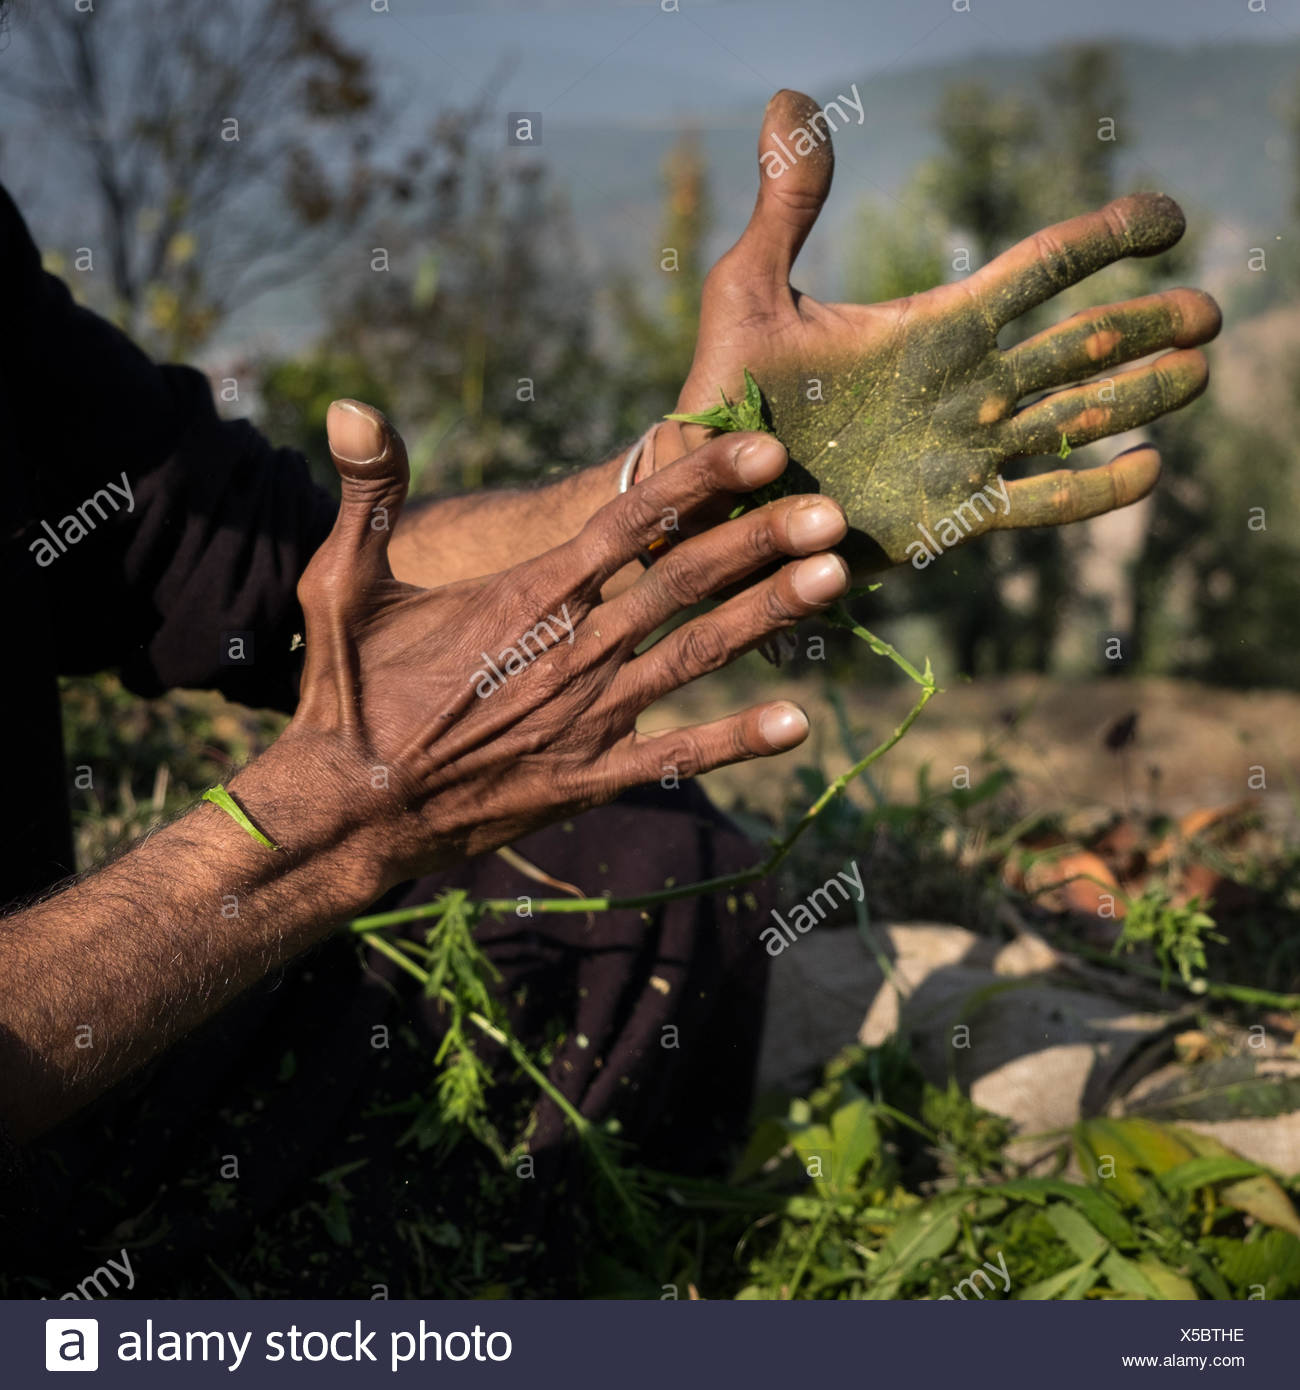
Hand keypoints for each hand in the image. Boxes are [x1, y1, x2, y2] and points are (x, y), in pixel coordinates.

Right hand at [275, 400, 850, 887]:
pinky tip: (800, 723)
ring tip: (836, 580)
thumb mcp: (341, 584)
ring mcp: (585, 719)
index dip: (699, 481)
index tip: (762, 448)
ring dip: (766, 617)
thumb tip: (350, 403)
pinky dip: (736, 741)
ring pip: (692, 656)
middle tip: (833, 512)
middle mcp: (570, 651)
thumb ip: (369, 495)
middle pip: (681, 582)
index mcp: (525, 597)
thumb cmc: (348, 694)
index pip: (628, 522)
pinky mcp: (587, 779)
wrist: (345, 814)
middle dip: (758, 541)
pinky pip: (674, 757)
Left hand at [672, 89, 1220, 570]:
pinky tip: (1146, 470)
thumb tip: (790, 100)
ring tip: (1199, 372)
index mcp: (933, 329)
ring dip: (1141, 396)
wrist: (715, 491)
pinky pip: (1039, 503)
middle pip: (1080, 347)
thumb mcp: (748, 289)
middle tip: (1209, 313)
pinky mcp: (952, 516)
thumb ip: (786, 203)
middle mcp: (966, 388)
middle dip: (1147, 328)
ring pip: (1076, 418)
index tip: (1169, 217)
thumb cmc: (728, 392)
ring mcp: (966, 453)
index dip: (1104, 241)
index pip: (1036, 272)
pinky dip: (1094, 492)